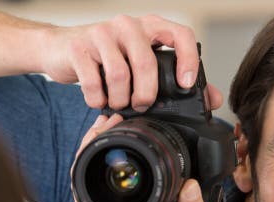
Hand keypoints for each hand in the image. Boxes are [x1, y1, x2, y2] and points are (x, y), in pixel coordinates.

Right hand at [42, 15, 219, 111]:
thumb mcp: (142, 62)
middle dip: (146, 93)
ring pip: (120, 75)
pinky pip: (94, 83)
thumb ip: (176, 78)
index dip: (188, 59)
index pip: (179, 34)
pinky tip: (99, 100)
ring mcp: (101, 33)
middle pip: (147, 63)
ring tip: (119, 104)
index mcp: (149, 26)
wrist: (61, 48)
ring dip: (121, 100)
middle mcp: (127, 24)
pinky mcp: (79, 48)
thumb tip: (212, 99)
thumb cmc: (108, 58)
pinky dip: (98, 100)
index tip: (186, 84)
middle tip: (142, 105)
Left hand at [72, 114, 207, 201]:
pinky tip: (109, 148)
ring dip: (94, 150)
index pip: (85, 170)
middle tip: (112, 117)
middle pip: (80, 167)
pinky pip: (86, 183)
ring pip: (81, 174)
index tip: (110, 122)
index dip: (94, 140)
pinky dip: (95, 163)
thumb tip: (191, 184)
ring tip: (111, 127)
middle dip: (94, 138)